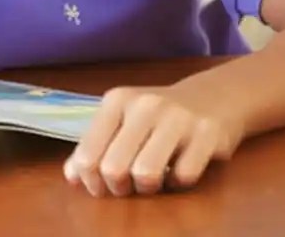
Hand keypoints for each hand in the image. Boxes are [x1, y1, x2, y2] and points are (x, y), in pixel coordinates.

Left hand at [64, 85, 244, 196]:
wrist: (214, 96)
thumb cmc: (158, 114)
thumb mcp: (121, 120)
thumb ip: (94, 145)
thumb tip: (71, 176)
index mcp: (117, 101)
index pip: (87, 152)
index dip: (89, 179)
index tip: (99, 186)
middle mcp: (145, 105)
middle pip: (114, 168)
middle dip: (117, 187)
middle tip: (127, 185)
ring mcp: (178, 118)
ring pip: (146, 174)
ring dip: (148, 188)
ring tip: (153, 180)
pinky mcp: (208, 134)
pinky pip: (183, 177)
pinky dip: (178, 182)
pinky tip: (179, 170)